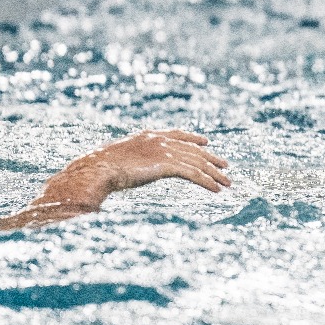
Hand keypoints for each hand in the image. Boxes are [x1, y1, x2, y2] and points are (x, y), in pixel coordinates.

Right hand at [59, 130, 230, 207]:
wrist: (98, 168)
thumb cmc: (102, 167)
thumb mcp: (119, 157)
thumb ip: (131, 158)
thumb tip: (129, 165)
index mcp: (149, 135)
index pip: (178, 134)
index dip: (193, 138)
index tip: (206, 143)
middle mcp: (160, 140)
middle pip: (194, 150)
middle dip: (211, 159)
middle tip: (225, 166)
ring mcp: (165, 151)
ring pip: (198, 163)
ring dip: (214, 174)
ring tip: (226, 183)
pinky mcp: (167, 165)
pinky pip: (194, 174)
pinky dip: (207, 182)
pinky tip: (215, 190)